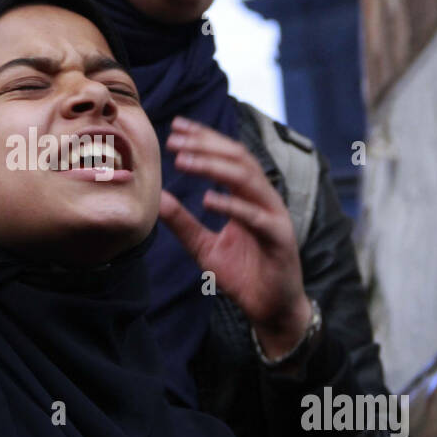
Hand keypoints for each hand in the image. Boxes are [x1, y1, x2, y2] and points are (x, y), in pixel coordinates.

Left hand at [159, 116, 312, 356]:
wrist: (271, 308)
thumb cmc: (243, 274)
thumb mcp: (204, 246)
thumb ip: (183, 222)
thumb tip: (156, 199)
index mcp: (248, 196)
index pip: (228, 156)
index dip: (204, 139)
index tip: (175, 127)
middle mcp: (264, 199)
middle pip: (238, 158)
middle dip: (206, 145)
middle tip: (174, 139)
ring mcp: (274, 216)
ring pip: (248, 179)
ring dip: (215, 167)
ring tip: (185, 162)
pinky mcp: (280, 238)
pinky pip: (256, 217)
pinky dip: (232, 205)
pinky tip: (207, 199)